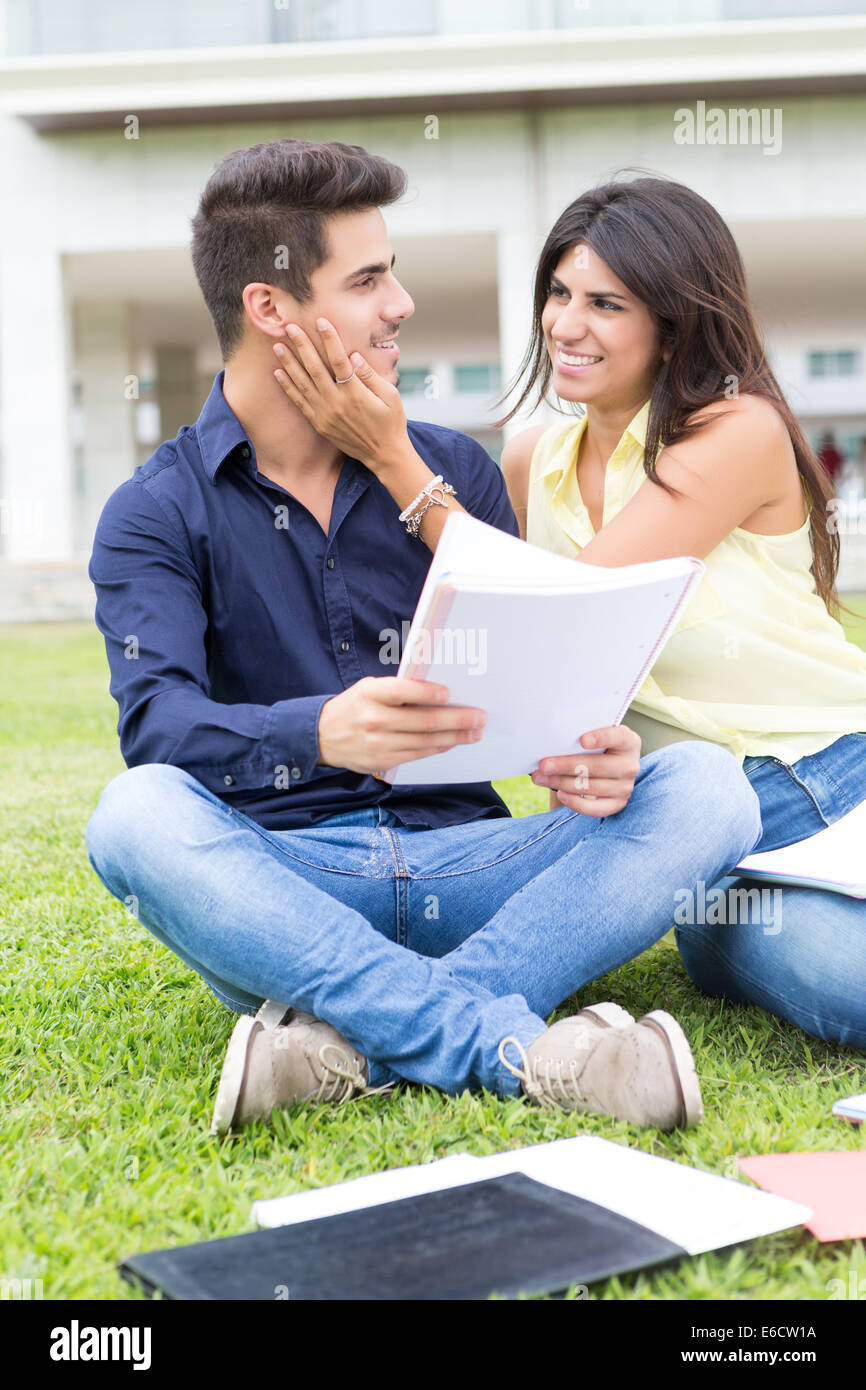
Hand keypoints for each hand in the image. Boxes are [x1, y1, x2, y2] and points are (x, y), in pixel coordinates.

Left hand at [273, 319, 409, 473]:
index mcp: (355, 393)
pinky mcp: (319, 424)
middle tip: (290, 326)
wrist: (384, 455)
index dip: (329, 339)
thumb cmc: (391, 423)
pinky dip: (288, 387)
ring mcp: (325, 414)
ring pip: (303, 383)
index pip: (339, 360)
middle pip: (315, 368)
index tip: (321, 321)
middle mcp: (337, 402)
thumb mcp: (390, 396)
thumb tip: (354, 356)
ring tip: (278, 345)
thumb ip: (370, 375)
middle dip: (302, 345)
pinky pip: (300, 402)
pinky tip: (279, 373)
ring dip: (289, 363)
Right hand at [317, 676, 486, 775]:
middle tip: (479, 717)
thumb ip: (398, 690)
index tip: (449, 693)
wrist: (322, 736)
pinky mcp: (382, 762)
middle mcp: (373, 719)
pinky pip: (417, 754)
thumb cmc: (355, 706)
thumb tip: (440, 694)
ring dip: (454, 737)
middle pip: (422, 721)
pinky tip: (453, 742)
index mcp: (370, 694)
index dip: (426, 693)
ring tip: (475, 732)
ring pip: (424, 741)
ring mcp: (378, 744)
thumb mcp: (369, 689)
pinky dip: (438, 747)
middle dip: (456, 719)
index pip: (402, 691)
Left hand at [531, 725, 641, 816]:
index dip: (601, 738)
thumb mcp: (594, 737)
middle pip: (597, 766)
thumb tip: (550, 742)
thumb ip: (580, 737)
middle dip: (566, 765)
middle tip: (544, 765)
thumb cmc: (596, 748)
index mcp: (628, 741)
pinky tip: (560, 794)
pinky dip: (575, 803)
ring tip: (541, 778)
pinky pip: (595, 809)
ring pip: (591, 787)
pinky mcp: (617, 804)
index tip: (582, 740)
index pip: (618, 737)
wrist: (606, 768)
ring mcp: (625, 787)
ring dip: (561, 783)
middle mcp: (630, 765)